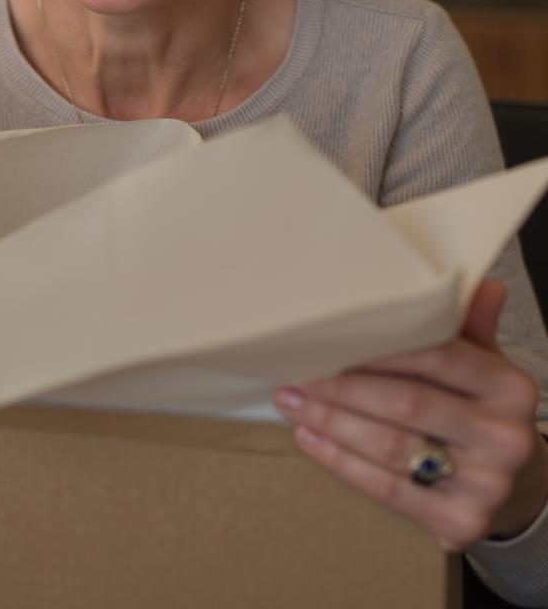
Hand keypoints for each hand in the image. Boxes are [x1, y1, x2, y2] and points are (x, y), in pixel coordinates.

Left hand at [273, 280, 547, 549]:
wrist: (512, 483)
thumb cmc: (477, 409)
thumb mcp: (479, 363)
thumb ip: (467, 324)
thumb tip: (478, 283)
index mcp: (510, 387)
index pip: (438, 356)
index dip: (379, 347)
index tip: (330, 337)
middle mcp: (506, 437)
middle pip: (407, 402)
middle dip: (342, 386)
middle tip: (297, 371)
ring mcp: (487, 484)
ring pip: (390, 446)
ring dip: (331, 422)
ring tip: (292, 401)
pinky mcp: (462, 523)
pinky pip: (387, 488)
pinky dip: (340, 461)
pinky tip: (309, 439)